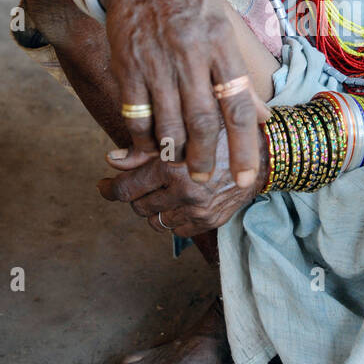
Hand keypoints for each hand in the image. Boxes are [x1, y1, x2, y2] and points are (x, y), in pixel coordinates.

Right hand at [97, 0, 270, 188]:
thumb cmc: (190, 1)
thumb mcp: (224, 27)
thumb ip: (240, 75)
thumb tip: (265, 117)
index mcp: (220, 45)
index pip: (239, 105)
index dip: (245, 147)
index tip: (246, 178)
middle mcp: (190, 55)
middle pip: (202, 121)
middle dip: (206, 159)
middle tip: (205, 180)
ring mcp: (156, 62)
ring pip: (167, 123)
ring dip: (173, 153)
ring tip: (178, 167)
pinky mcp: (128, 66)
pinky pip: (136, 113)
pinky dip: (142, 138)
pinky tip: (147, 148)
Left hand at [98, 127, 269, 235]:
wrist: (261, 154)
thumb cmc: (217, 134)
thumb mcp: (181, 132)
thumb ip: (143, 149)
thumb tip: (110, 160)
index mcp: (173, 166)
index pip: (127, 189)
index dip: (109, 189)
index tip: (102, 186)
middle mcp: (184, 192)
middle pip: (138, 207)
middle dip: (134, 195)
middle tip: (138, 184)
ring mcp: (198, 210)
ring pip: (155, 221)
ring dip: (152, 209)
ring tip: (160, 192)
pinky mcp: (210, 222)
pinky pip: (176, 230)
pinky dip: (172, 218)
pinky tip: (178, 202)